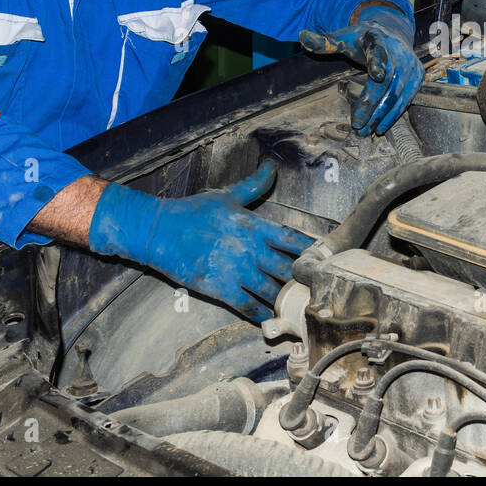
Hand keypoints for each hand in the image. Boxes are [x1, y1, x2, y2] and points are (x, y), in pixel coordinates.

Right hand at [86, 161, 312, 320]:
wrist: (160, 232)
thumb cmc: (193, 212)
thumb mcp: (227, 196)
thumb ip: (253, 185)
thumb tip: (271, 167)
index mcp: (254, 227)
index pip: (292, 239)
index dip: (311, 249)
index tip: (325, 257)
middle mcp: (249, 250)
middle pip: (287, 269)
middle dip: (304, 279)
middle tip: (320, 288)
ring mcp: (235, 271)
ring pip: (271, 291)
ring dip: (286, 299)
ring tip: (303, 306)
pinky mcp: (220, 289)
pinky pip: (247, 306)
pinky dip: (262, 313)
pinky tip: (273, 319)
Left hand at [299, 4, 422, 135]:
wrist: (393, 33)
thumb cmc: (365, 39)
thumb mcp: (346, 36)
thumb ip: (326, 41)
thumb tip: (302, 37)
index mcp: (379, 40)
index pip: (379, 51)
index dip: (378, 62)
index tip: (375, 74)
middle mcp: (399, 54)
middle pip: (386, 82)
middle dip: (372, 105)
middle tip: (358, 125)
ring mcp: (410, 67)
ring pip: (397, 95)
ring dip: (382, 116)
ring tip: (366, 131)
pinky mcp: (416, 78)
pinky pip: (406, 100)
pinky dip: (393, 115)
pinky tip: (381, 127)